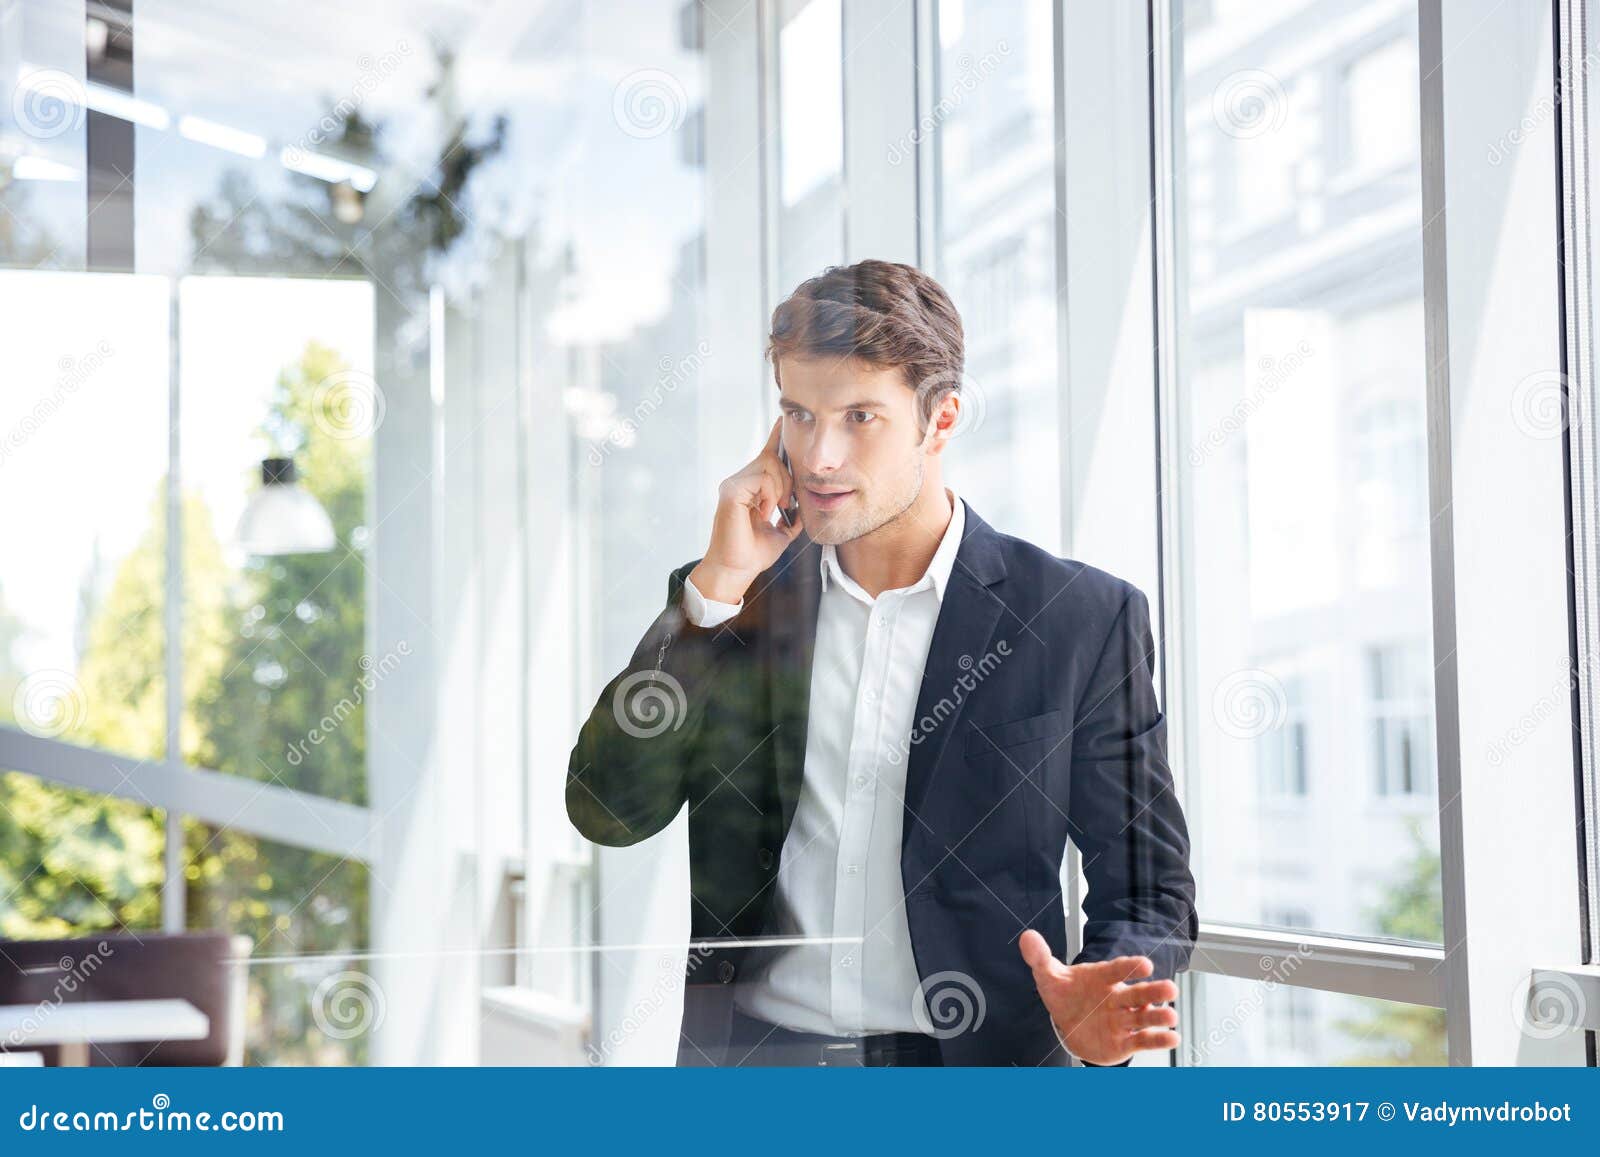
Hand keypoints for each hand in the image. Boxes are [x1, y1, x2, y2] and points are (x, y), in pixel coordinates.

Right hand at [688, 418, 804, 602]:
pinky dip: (769, 495)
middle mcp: (738, 481)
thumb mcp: (782, 530)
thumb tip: (804, 503)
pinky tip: (764, 512)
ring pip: (768, 466)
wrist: (738, 570)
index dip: (775, 438)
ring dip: (780, 489)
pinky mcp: (730, 491)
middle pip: (771, 458)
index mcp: (750, 488)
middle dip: (787, 479)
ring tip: (775, 510)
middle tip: (786, 505)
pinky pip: (761, 479)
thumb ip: (792, 513)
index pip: (765, 456)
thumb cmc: (755, 553)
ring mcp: (732, 484)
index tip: (782, 420)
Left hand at [1018, 929, 1179, 1065]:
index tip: (1145, 965)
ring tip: (1172, 1017)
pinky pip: (1143, 1040)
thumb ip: (1040, 958)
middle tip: (1171, 988)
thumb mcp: (1048, 976)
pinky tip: (1172, 1038)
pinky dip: (1158, 1040)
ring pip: (1144, 1017)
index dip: (1130, 967)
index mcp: (1102, 977)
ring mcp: (1123, 1019)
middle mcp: (1118, 998)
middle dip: (1153, 991)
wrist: (1068, 1023)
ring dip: (1158, 1017)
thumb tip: (1027, 937)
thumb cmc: (1065, 994)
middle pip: (1137, 993)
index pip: (1117, 970)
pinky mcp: (1125, 1041)